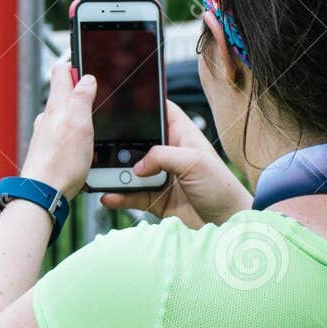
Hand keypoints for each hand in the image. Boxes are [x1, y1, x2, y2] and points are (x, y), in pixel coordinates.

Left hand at [20, 60, 96, 193]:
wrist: (43, 194)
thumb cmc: (61, 163)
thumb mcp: (79, 125)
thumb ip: (81, 98)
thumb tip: (86, 77)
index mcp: (56, 106)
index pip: (61, 72)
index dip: (74, 63)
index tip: (86, 57)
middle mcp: (48, 118)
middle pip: (63, 94)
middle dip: (79, 90)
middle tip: (97, 91)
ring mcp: (46, 135)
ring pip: (64, 116)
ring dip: (78, 114)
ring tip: (95, 121)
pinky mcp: (48, 152)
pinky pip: (64, 136)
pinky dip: (74, 134)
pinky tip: (83, 145)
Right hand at [99, 100, 249, 227]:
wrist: (227, 225)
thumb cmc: (221, 188)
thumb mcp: (194, 162)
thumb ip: (162, 156)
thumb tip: (136, 166)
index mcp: (182, 136)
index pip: (161, 112)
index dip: (144, 105)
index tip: (120, 102)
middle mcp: (169, 154)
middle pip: (137, 142)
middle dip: (118, 143)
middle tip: (100, 144)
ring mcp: (160, 177)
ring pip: (130, 170)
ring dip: (114, 173)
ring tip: (99, 173)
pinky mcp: (154, 199)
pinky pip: (130, 195)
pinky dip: (118, 195)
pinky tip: (108, 196)